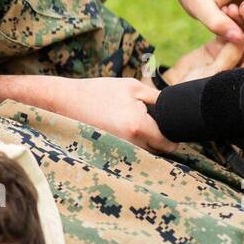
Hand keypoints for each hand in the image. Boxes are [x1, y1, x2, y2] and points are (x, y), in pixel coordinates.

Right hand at [50, 76, 176, 155]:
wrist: (67, 102)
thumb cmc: (100, 92)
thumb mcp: (133, 87)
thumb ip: (158, 98)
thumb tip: (176, 110)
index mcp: (138, 126)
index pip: (169, 144)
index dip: (174, 137)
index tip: (174, 130)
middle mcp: (130, 144)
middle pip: (158, 152)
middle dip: (160, 139)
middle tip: (153, 123)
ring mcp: (119, 152)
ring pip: (145, 155)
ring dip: (146, 143)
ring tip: (135, 125)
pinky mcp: (110, 155)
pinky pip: (131, 155)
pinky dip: (132, 146)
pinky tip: (124, 131)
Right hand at [161, 1, 243, 83]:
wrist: (172, 88)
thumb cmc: (192, 89)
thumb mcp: (211, 74)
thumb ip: (228, 57)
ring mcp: (233, 53)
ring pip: (242, 31)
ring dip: (239, 18)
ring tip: (233, 5)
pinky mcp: (220, 46)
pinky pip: (228, 29)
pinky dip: (227, 19)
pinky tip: (224, 7)